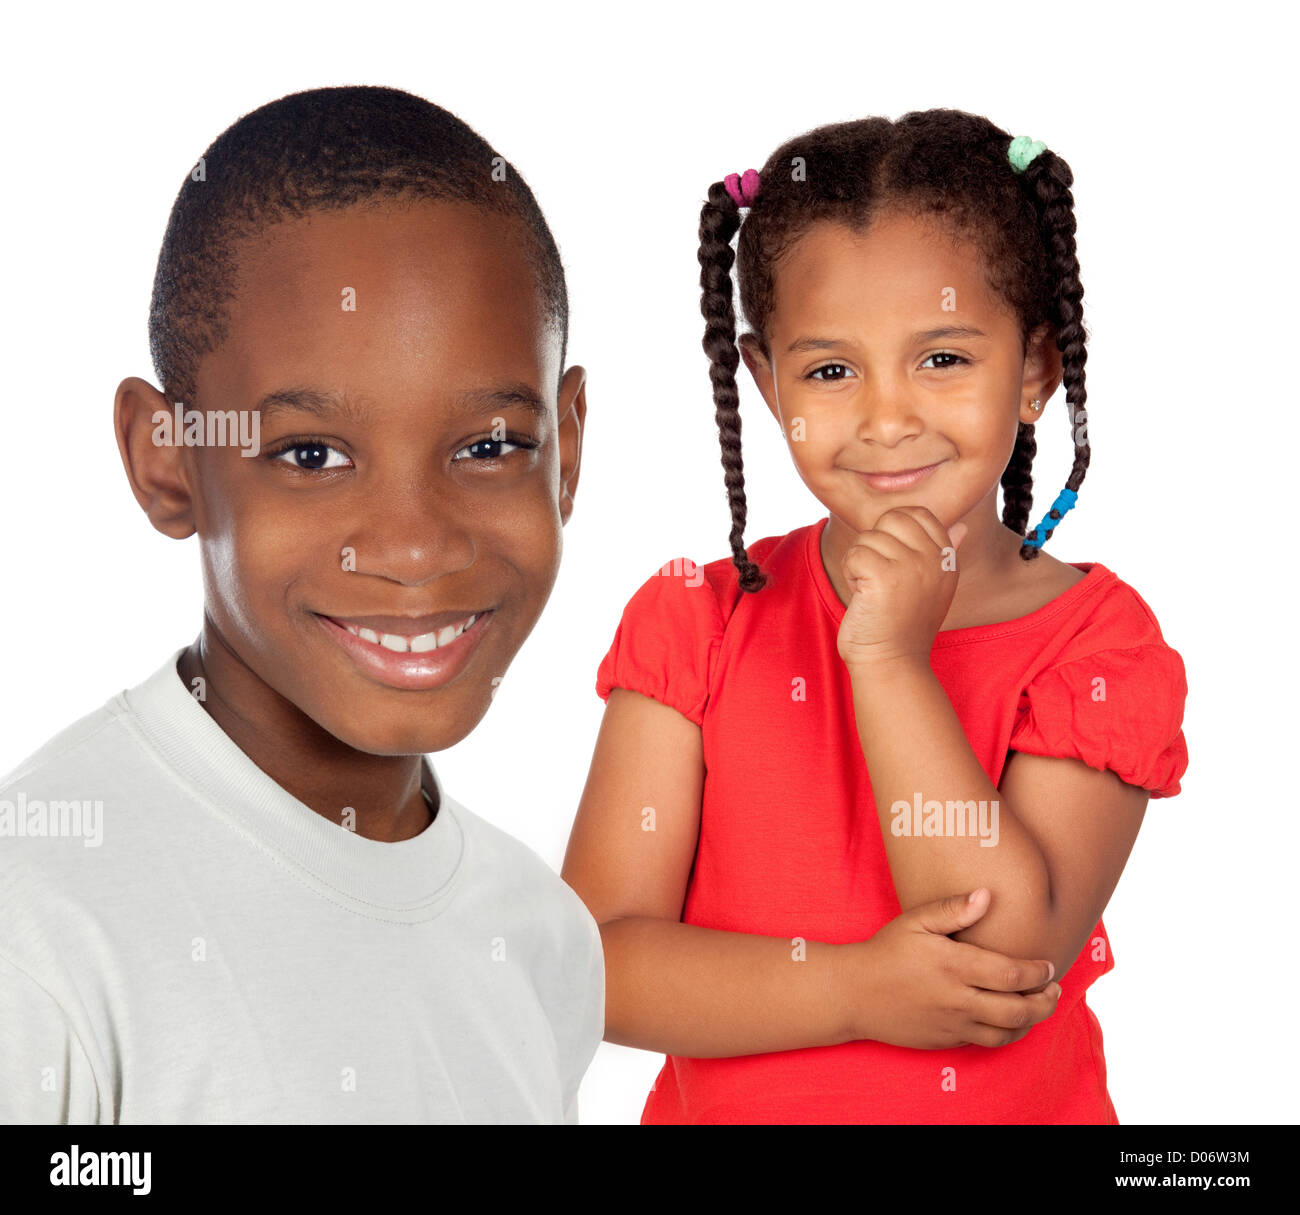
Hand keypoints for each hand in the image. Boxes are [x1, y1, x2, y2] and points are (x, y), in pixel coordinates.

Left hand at [836, 507, 966, 670]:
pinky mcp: (885, 577)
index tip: (892, 562)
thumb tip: (960, 526)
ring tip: (872, 591)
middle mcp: (934, 559)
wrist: (892, 663)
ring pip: (868, 537)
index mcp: (946, 558)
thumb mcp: (935, 587)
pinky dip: (850, 574)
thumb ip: (945, 552)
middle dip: (875, 543)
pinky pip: (855, 554)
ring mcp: (911, 567)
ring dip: (859, 563)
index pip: (918, 514)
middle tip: (878, 576)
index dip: (894, 530)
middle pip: (891, 518)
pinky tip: (863, 597)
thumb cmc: (905, 625)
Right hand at [836, 889, 1061, 1048]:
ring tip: (1039, 1006)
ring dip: (1031, 1021)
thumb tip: (986, 896)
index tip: (1048, 965)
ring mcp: (953, 1024)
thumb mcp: (914, 921)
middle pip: (1018, 1010)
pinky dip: (1005, 1032)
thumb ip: (952, 909)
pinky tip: (1008, 1019)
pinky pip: (985, 1041)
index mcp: (954, 967)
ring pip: (1006, 1032)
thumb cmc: (885, 951)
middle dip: (1045, 1001)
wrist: (853, 993)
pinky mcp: (945, 1040)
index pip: (1011, 975)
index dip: (1037, 973)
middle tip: (1054, 989)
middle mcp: (958, 1000)